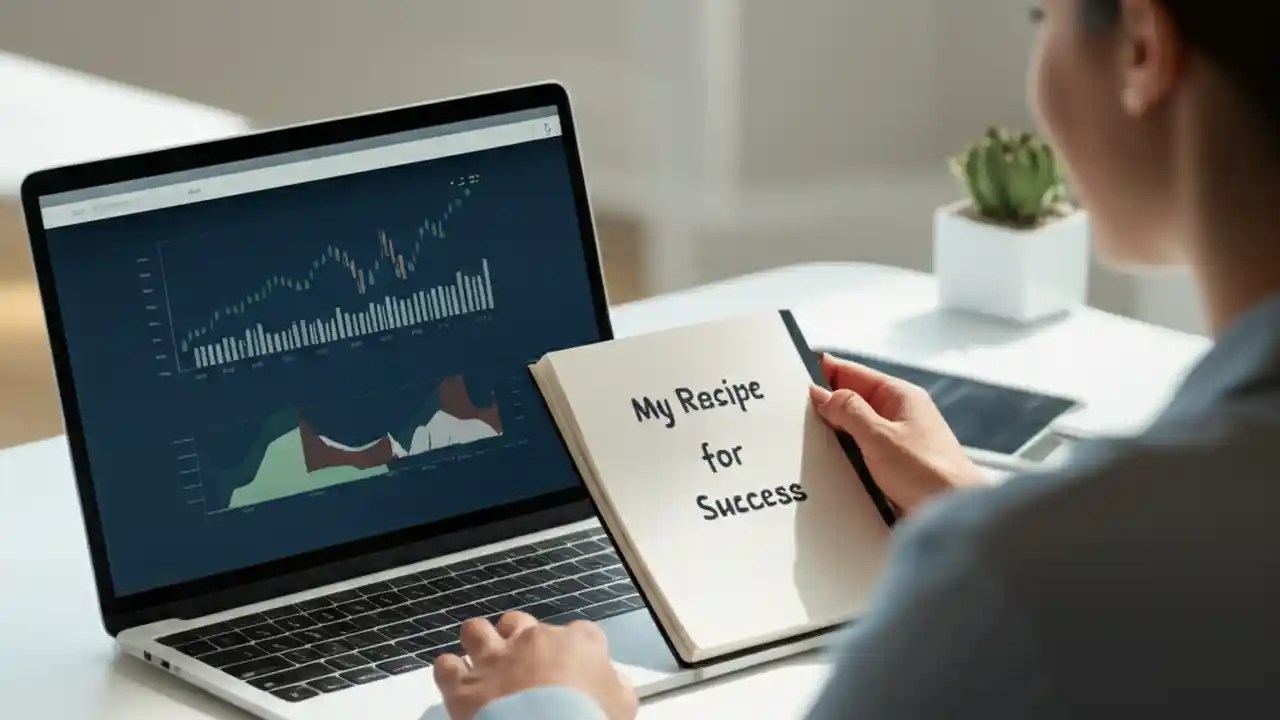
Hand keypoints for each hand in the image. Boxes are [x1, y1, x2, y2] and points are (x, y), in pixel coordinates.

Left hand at [433, 612, 637, 719]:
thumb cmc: (589, 719)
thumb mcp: (622, 707)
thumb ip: (617, 688)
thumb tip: (616, 684)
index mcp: (576, 643)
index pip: (580, 633)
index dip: (575, 649)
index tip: (574, 667)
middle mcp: (532, 640)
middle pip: (520, 623)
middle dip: (518, 638)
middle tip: (522, 664)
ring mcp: (494, 659)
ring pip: (476, 631)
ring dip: (478, 644)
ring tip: (482, 661)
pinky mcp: (463, 685)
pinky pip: (445, 666)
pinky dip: (449, 672)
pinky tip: (456, 681)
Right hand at [809, 354, 983, 513]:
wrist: (952, 513)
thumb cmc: (930, 472)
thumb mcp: (880, 436)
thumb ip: (848, 411)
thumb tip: (823, 394)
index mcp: (900, 396)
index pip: (855, 374)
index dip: (827, 372)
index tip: (800, 377)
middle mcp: (899, 415)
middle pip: (853, 401)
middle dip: (827, 406)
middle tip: (797, 412)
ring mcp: (895, 440)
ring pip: (854, 428)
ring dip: (836, 434)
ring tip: (810, 438)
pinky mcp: (892, 466)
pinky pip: (860, 452)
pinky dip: (845, 455)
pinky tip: (830, 462)